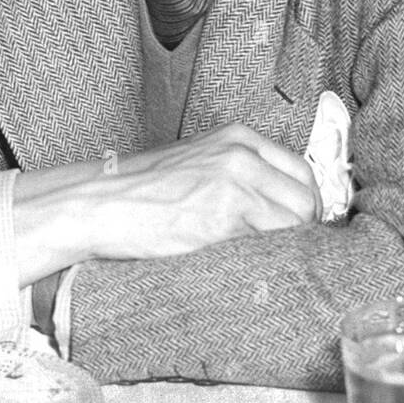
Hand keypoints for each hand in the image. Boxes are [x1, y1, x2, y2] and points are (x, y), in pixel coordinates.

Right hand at [14, 123, 321, 282]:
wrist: (98, 203)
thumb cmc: (143, 189)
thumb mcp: (200, 161)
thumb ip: (241, 172)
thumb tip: (278, 205)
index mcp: (239, 137)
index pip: (301, 172)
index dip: (305, 205)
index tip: (299, 227)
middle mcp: (242, 154)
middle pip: (305, 198)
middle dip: (302, 229)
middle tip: (287, 251)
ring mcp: (235, 184)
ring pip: (293, 224)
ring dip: (287, 247)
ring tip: (267, 260)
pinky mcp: (223, 217)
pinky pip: (267, 243)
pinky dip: (265, 258)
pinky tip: (248, 265)